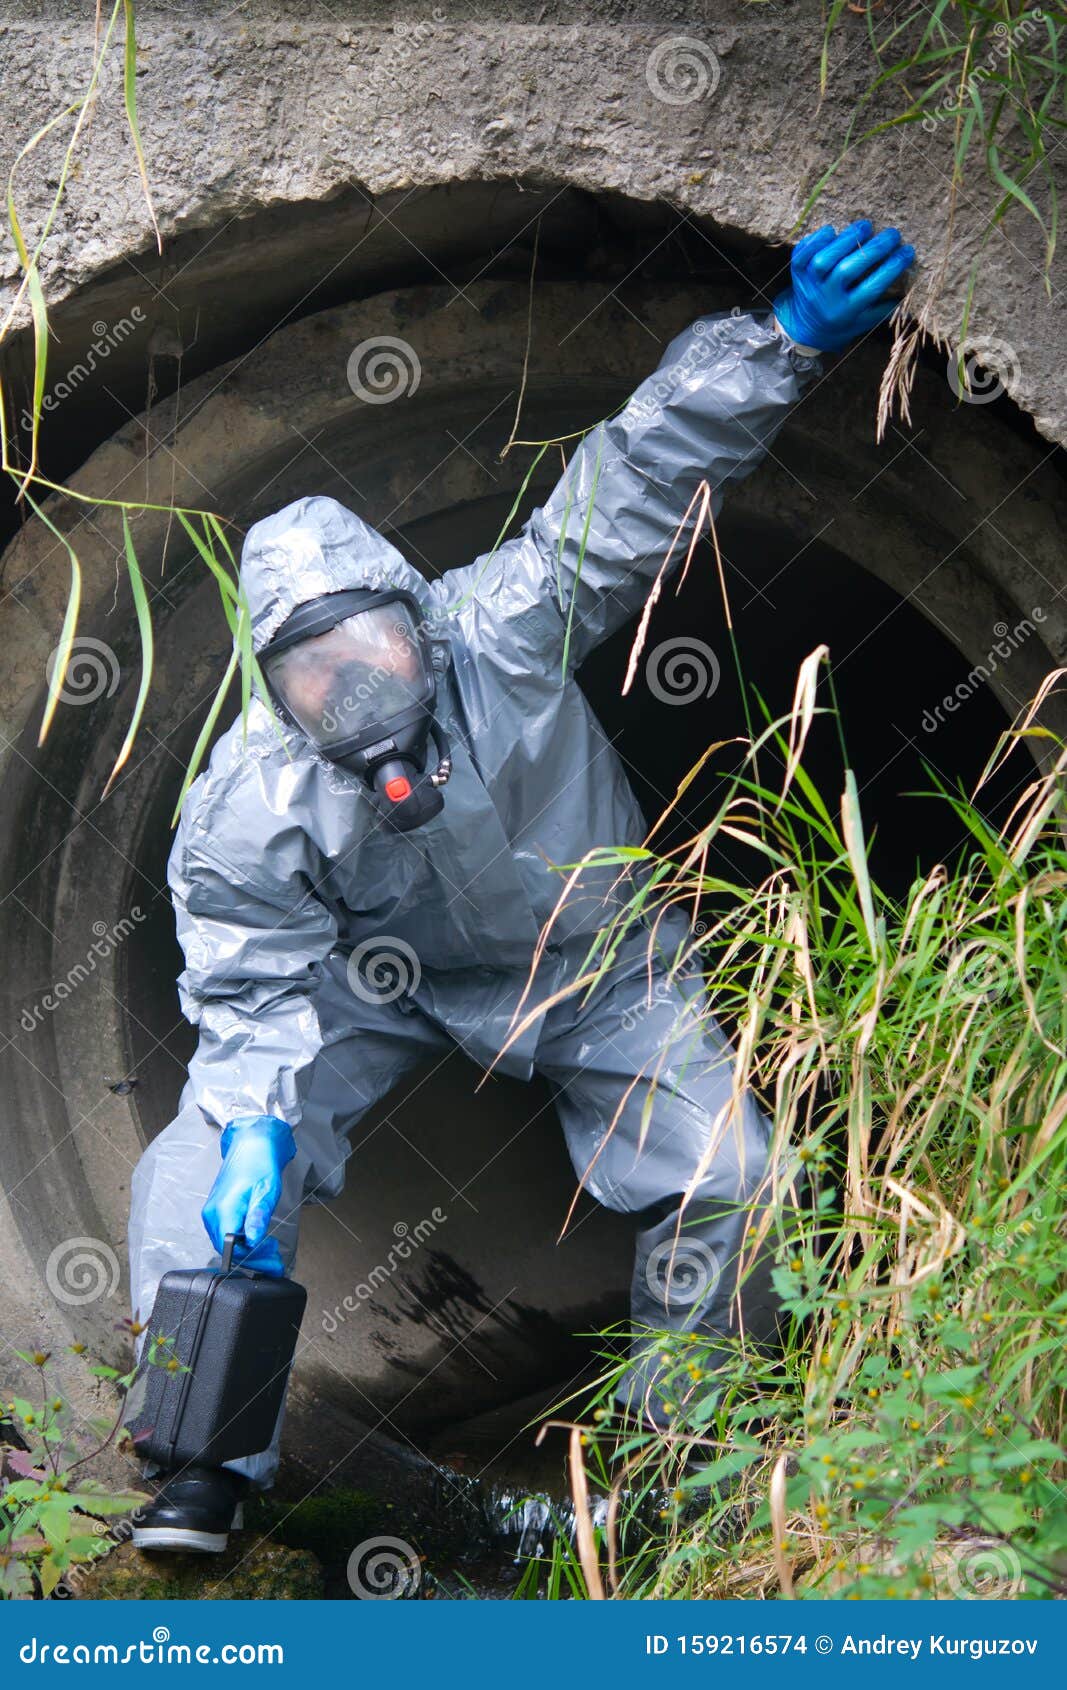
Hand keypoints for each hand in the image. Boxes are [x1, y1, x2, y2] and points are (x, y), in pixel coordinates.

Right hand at [201, 1114, 295, 1277]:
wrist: (252, 1143)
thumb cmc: (260, 1163)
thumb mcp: (266, 1191)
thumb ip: (257, 1217)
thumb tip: (252, 1241)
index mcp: (223, 1210)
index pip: (231, 1249)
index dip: (252, 1259)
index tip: (271, 1262)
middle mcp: (212, 1214)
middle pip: (228, 1249)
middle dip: (253, 1258)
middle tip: (275, 1262)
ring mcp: (212, 1213)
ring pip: (227, 1243)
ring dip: (249, 1251)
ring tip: (271, 1251)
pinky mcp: (217, 1210)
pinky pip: (227, 1233)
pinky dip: (243, 1241)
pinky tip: (258, 1239)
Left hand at [773, 218, 915, 353]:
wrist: (805, 329)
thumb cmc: (842, 322)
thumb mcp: (865, 321)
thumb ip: (885, 307)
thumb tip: (911, 284)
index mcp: (846, 312)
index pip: (871, 288)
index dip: (891, 268)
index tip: (908, 251)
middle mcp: (826, 299)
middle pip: (848, 271)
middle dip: (873, 250)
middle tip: (893, 234)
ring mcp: (808, 286)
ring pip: (823, 260)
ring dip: (845, 241)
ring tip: (866, 226)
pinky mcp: (797, 274)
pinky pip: (802, 255)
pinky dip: (815, 240)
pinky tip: (832, 230)